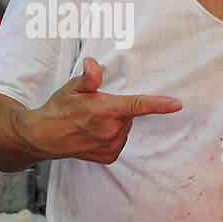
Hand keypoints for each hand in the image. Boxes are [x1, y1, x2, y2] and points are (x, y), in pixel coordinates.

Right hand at [17, 58, 181, 164]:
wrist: (44, 136)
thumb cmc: (59, 108)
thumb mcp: (72, 87)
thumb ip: (88, 77)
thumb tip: (93, 64)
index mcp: (106, 110)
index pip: (138, 105)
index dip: (160, 104)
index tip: (177, 104)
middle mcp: (111, 130)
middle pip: (129, 115)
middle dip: (118, 109)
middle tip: (95, 108)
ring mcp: (111, 146)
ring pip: (125, 129)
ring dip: (115, 124)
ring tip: (91, 122)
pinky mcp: (109, 157)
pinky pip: (119, 142)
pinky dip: (111, 136)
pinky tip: (94, 134)